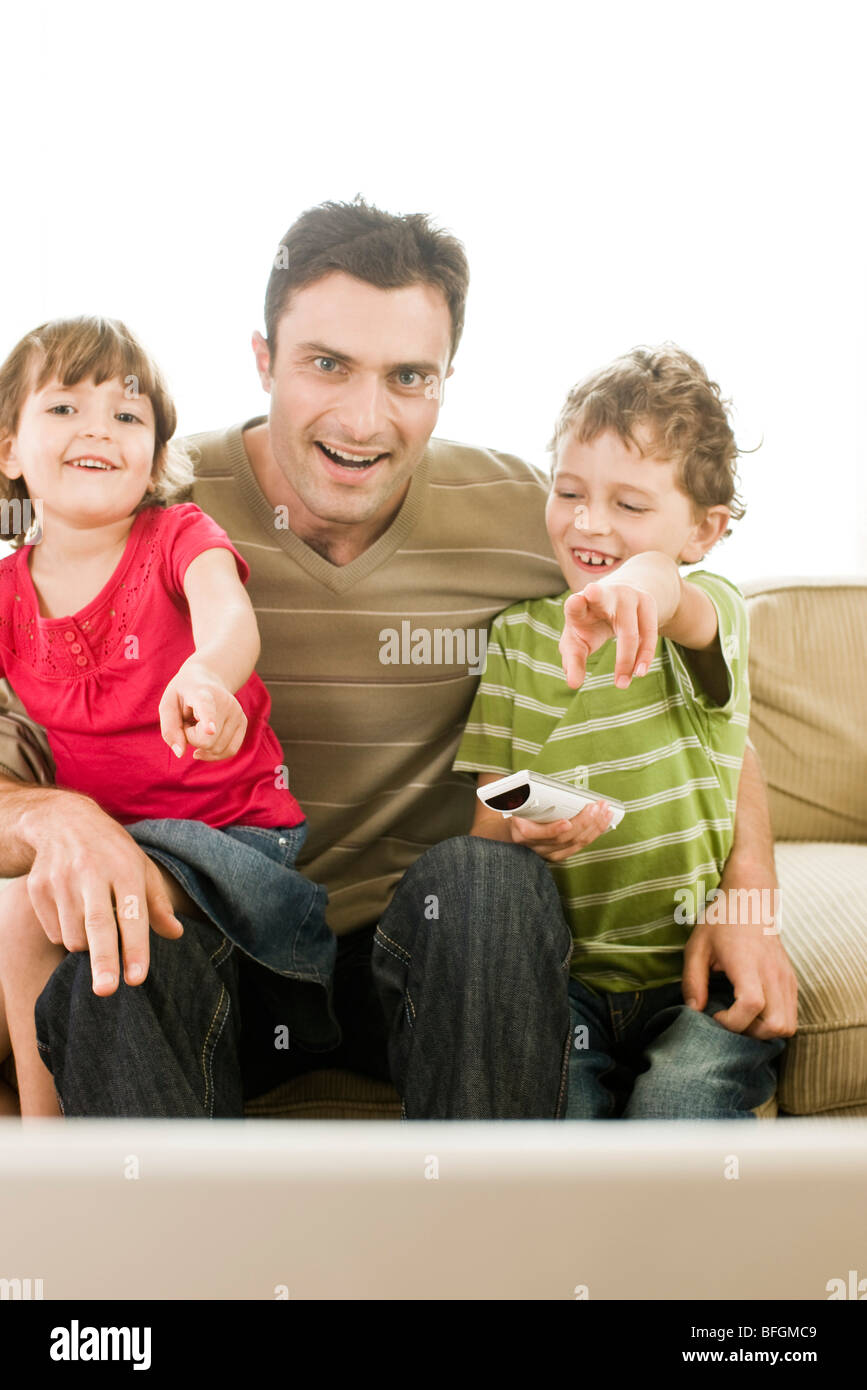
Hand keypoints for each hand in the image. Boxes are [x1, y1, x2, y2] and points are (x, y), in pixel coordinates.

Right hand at [18, 791, 184, 993]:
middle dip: (103, 960)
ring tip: (96, 927)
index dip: (135, 947)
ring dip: (89, 947)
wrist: (63, 821)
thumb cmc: (112, 851)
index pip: (132, 913)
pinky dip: (68, 934)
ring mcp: (61, 879)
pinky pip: (55, 931)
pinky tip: (74, 914)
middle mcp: (91, 871)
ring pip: (74, 936)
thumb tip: (177, 934)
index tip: (136, 978)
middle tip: (107, 991)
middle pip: (98, 924)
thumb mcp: (141, 868)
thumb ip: (158, 904)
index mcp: (124, 867)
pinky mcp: (38, 887)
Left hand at [158, 660, 247, 761]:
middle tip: (188, 722)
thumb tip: (181, 754)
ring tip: (199, 725)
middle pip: (207, 740)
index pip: (205, 708)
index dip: (208, 720)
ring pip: (217, 749)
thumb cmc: (183, 695)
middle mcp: (225, 702)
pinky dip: (214, 752)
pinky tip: (206, 741)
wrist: (207, 679)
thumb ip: (169, 729)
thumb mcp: (167, 705)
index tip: (209, 730)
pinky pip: (230, 751)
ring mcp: (237, 713)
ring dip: (202, 744)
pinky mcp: (243, 723)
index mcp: (201, 694)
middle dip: (191, 738)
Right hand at [508, 800, 612, 861]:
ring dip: (595, 825)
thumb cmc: (519, 812)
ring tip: (604, 810)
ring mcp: (551, 853)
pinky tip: (605, 820)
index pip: (539, 834)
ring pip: (577, 842)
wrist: (515, 830)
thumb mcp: (517, 803)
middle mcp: (538, 846)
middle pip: (565, 838)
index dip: (554, 830)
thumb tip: (533, 784)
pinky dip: (596, 831)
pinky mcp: (562, 853)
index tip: (566, 823)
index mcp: (523, 832)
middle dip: (583, 822)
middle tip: (595, 807)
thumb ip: (525, 796)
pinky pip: (582, 844)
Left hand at [560, 582, 658, 689]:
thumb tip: (573, 684)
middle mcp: (604, 594)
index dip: (576, 604)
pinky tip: (639, 672)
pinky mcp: (647, 602)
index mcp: (580, 603)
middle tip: (591, 592)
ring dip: (626, 660)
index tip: (576, 601)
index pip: (575, 604)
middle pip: (600, 597)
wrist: (621, 599)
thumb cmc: (590, 624)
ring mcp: (628, 596)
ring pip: (630, 631)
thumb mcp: (578, 641)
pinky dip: (644, 656)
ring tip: (622, 684)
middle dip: (596, 595)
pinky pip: (648, 634)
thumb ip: (573, 660)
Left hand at [681, 860, 797, 1038]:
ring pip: (788, 1026)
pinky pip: (791, 1015)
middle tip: (730, 1021)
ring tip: (741, 1019)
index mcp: (748, 963)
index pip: (751, 1004)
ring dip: (764, 1032)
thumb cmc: (721, 921)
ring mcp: (786, 978)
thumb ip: (693, 981)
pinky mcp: (791, 981)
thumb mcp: (696, 947)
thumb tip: (694, 1011)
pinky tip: (753, 1012)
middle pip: (777, 1025)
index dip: (732, 1021)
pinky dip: (774, 1022)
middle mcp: (773, 973)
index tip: (715, 1015)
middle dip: (751, 1034)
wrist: (751, 899)